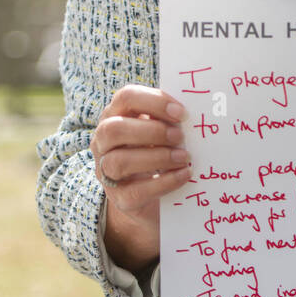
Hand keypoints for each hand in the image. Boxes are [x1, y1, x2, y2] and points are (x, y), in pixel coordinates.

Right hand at [89, 84, 191, 266]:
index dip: (154, 102)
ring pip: (120, 161)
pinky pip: (137, 191)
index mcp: (114, 116)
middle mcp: (102, 142)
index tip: (181, 113)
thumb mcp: (158, 132)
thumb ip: (168, 120)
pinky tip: (184, 175)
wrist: (149, 197)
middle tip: (180, 136)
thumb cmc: (156, 152)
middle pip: (114, 129)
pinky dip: (165, 182)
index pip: (126, 97)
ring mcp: (106, 172)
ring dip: (157, 157)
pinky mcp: (120, 199)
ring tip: (184, 157)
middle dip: (152, 131)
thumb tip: (192, 114)